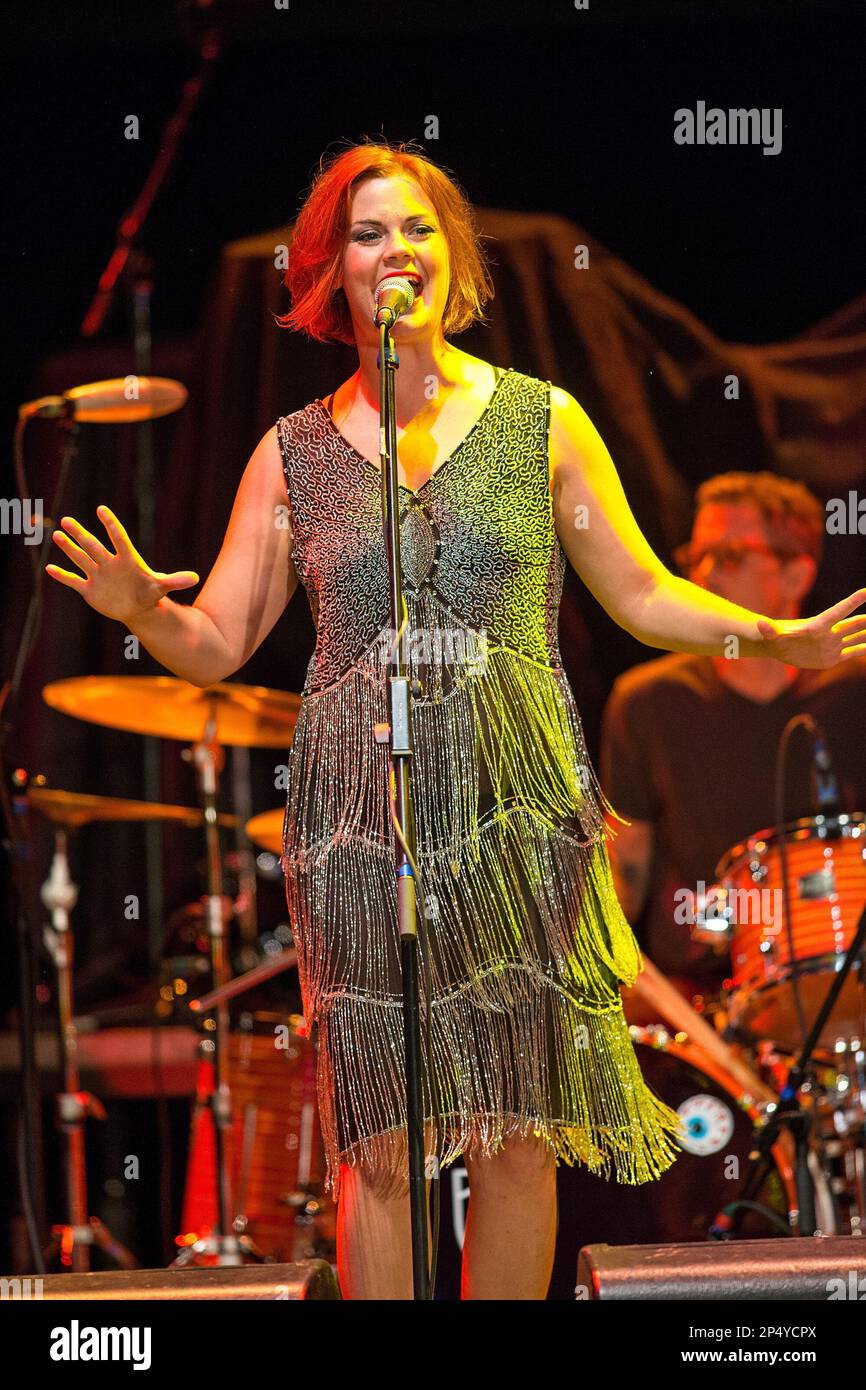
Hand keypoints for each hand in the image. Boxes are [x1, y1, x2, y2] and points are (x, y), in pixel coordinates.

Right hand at [46, 506, 199, 624]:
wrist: (137, 607)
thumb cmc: (149, 593)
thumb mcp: (161, 587)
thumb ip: (175, 581)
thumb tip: (195, 578)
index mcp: (126, 560)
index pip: (119, 539)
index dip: (111, 525)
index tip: (102, 510)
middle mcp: (109, 564)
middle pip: (93, 547)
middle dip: (81, 535)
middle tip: (67, 520)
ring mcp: (98, 575)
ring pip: (81, 559)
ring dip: (69, 549)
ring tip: (57, 535)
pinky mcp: (90, 590)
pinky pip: (74, 581)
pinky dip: (63, 577)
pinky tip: (49, 569)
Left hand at [756, 586, 865, 668]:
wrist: (779, 647)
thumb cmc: (775, 638)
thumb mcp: (771, 635)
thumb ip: (768, 629)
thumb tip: (759, 624)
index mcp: (817, 626)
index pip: (838, 612)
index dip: (852, 602)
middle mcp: (829, 634)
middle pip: (852, 625)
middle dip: (865, 620)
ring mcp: (832, 645)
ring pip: (855, 637)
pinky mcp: (832, 658)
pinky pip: (852, 652)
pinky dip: (863, 649)